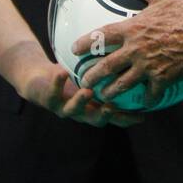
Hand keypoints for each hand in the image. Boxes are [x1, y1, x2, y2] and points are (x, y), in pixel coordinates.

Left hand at [16, 57, 141, 127]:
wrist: (40, 79)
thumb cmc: (71, 78)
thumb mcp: (93, 79)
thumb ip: (111, 76)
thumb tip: (136, 62)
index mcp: (94, 108)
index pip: (115, 118)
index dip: (127, 119)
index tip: (142, 116)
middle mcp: (81, 112)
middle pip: (96, 120)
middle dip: (106, 116)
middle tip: (114, 108)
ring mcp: (64, 108)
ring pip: (73, 110)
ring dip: (80, 102)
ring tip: (88, 91)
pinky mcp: (48, 99)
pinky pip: (53, 91)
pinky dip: (57, 83)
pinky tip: (63, 72)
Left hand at [71, 0, 182, 106]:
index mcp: (132, 29)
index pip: (101, 36)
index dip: (85, 43)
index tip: (75, 49)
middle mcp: (136, 50)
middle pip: (106, 66)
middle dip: (92, 76)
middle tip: (84, 82)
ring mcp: (148, 67)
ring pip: (123, 84)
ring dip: (110, 91)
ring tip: (103, 96)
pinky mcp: (163, 78)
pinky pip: (149, 93)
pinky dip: (144, 99)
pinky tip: (142, 102)